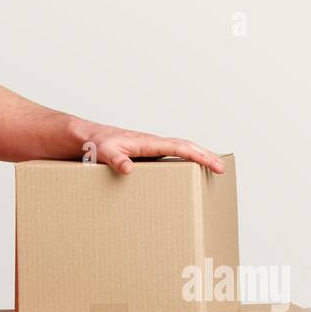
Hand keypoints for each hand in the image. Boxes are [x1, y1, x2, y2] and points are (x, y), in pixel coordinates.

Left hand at [77, 125, 224, 174]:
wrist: (88, 138)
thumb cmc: (97, 143)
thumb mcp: (105, 153)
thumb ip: (116, 160)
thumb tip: (128, 169)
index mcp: (148, 142)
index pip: (180, 147)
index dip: (199, 156)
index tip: (215, 164)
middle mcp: (153, 143)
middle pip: (186, 147)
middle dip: (206, 156)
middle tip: (222, 169)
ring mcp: (152, 149)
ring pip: (181, 151)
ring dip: (198, 158)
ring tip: (213, 170)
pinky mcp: (147, 155)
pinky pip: (171, 157)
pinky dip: (184, 161)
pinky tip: (188, 173)